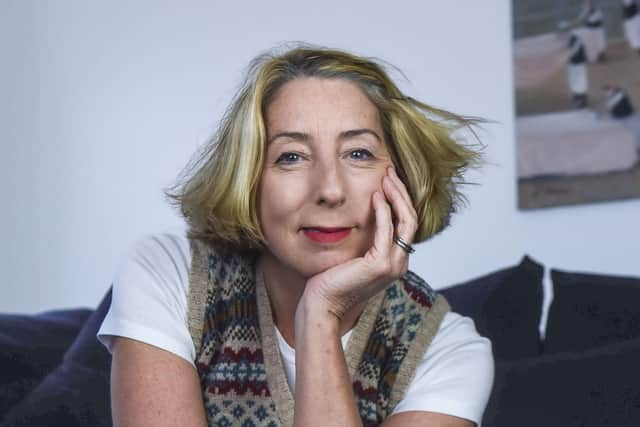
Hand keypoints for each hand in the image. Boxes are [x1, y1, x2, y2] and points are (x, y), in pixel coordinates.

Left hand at [301, 167, 417, 319]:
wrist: (322, 305)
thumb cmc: (331, 281)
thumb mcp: (352, 255)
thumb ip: (364, 240)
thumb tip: (361, 214)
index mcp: (394, 261)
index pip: (406, 223)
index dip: (400, 199)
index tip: (388, 179)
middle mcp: (399, 263)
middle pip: (411, 218)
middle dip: (401, 192)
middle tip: (390, 171)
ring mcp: (393, 265)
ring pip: (406, 221)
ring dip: (396, 195)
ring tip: (386, 177)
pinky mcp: (381, 264)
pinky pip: (387, 230)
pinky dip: (384, 209)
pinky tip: (375, 195)